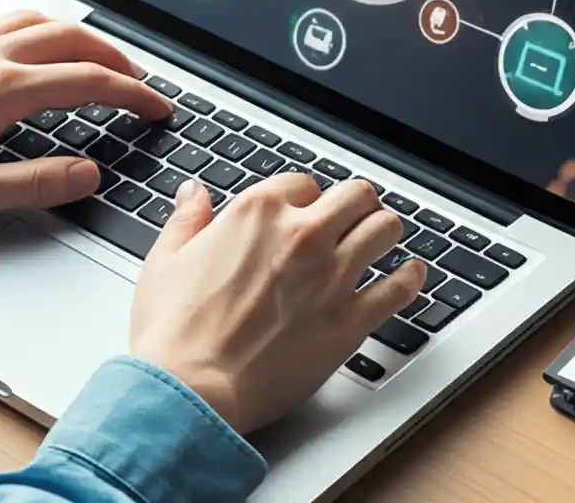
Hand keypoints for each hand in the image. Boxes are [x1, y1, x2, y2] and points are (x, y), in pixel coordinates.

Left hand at [0, 11, 172, 222]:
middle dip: (119, 60)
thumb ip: (37, 184)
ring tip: (106, 59)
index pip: (89, 82)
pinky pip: (12, 21)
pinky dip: (46, 26)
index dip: (133, 95)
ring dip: (86, 37)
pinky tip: (47, 41)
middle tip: (142, 84)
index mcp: (3, 92)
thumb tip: (89, 174)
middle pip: (75, 40)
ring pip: (45, 23)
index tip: (158, 108)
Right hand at [130, 175, 426, 434]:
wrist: (191, 389)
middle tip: (354, 218)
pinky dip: (409, 278)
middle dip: (356, 205)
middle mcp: (302, 235)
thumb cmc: (173, 332)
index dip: (306, 199)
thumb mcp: (165, 262)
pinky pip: (399, 287)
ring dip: (385, 231)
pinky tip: (409, 274)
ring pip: (385, 230)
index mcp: (257, 212)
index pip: (304, 183)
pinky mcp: (350, 320)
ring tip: (383, 238)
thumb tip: (195, 193)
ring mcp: (331, 276)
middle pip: (356, 196)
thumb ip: (187, 220)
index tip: (306, 213)